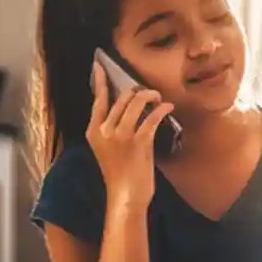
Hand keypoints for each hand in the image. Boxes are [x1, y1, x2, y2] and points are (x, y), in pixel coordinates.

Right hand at [86, 61, 174, 209]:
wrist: (125, 196)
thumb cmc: (118, 174)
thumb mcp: (107, 149)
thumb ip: (110, 130)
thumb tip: (124, 109)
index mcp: (94, 131)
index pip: (97, 99)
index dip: (100, 80)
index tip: (100, 65)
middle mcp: (105, 130)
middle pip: (121, 98)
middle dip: (136, 91)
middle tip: (147, 93)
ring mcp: (122, 135)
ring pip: (136, 102)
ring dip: (150, 95)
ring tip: (157, 97)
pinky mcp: (140, 141)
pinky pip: (152, 117)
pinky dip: (162, 109)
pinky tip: (167, 107)